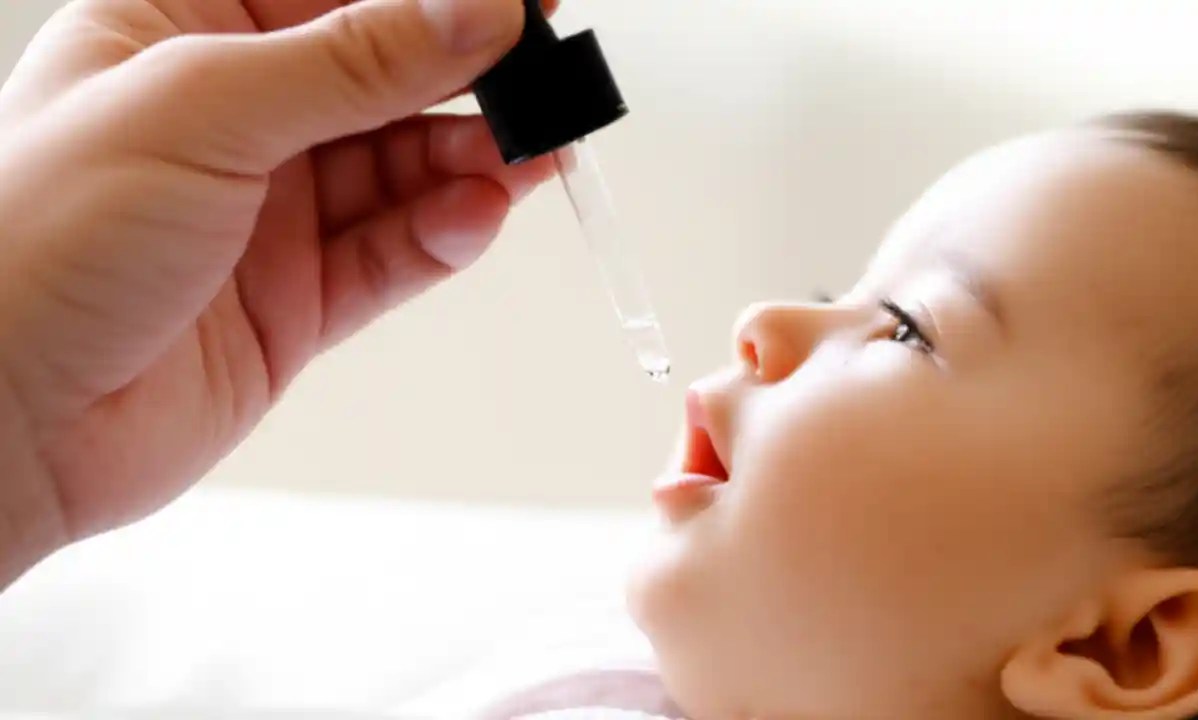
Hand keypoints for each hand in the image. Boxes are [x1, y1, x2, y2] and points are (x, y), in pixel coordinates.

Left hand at [0, 0, 556, 584]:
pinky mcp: (298, 297)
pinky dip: (442, 234)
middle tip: (547, 74)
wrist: (0, 422)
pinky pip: (394, 252)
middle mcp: (235, 115)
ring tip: (531, 152)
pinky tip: (475, 216)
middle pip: (384, 75)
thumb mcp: (201, 110)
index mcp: (184, 27)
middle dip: (468, 74)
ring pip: (403, 165)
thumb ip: (351, 62)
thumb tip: (474, 11)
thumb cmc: (36, 241)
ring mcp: (270, 209)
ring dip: (471, 158)